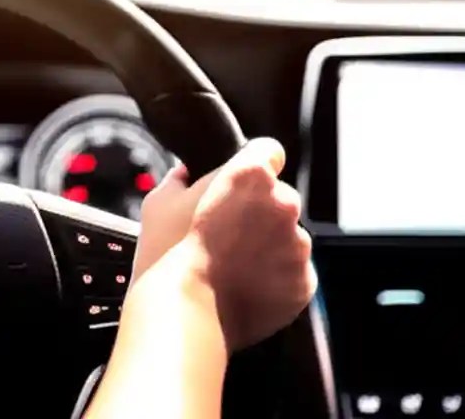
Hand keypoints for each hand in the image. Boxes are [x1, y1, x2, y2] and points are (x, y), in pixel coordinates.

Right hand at [134, 138, 315, 349]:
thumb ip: (181, 179)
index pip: (269, 151)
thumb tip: (187, 175)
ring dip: (269, 247)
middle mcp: (285, 203)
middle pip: (280, 198)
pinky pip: (294, 273)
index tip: (240, 185)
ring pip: (289, 238)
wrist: (185, 313)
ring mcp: (299, 245)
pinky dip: (277, 279)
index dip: (253, 166)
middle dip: (261, 212)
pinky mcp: (304, 282)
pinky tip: (247, 288)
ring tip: (235, 268)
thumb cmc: (166, 253)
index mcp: (252, 174)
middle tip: (229, 236)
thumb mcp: (159, 202)